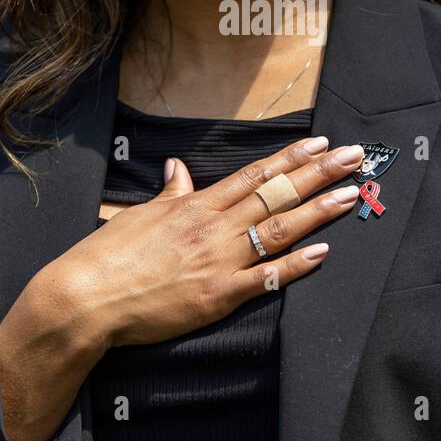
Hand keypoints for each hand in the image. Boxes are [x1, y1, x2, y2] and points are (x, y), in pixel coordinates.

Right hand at [30, 135, 363, 348]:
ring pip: (278, 229)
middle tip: (355, 158)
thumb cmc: (108, 256)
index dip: (290, 158)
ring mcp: (218, 261)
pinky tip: (323, 253)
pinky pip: (264, 279)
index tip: (320, 143)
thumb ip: (169, 193)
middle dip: (319, 174)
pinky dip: (295, 266)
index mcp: (195, 205)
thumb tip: (177, 168)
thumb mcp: (140, 215)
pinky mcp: (217, 296)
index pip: (253, 175)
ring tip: (350, 194)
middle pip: (276, 194)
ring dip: (318, 210)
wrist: (85, 297)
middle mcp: (213, 227)